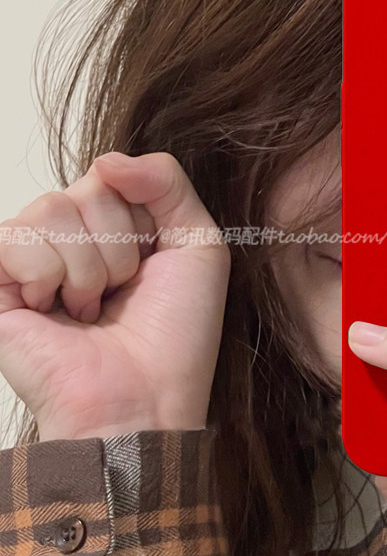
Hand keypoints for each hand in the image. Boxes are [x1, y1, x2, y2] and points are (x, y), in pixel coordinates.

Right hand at [0, 152, 230, 440]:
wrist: (143, 398)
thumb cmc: (176, 334)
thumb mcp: (199, 245)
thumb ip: (168, 183)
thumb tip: (109, 157)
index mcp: (117, 227)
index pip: (118, 175)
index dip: (144, 220)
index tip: (151, 265)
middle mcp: (71, 238)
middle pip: (89, 188)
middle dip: (120, 247)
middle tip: (119, 295)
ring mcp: (30, 260)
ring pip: (52, 208)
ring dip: (88, 268)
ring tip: (90, 309)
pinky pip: (13, 237)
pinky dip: (46, 276)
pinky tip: (52, 310)